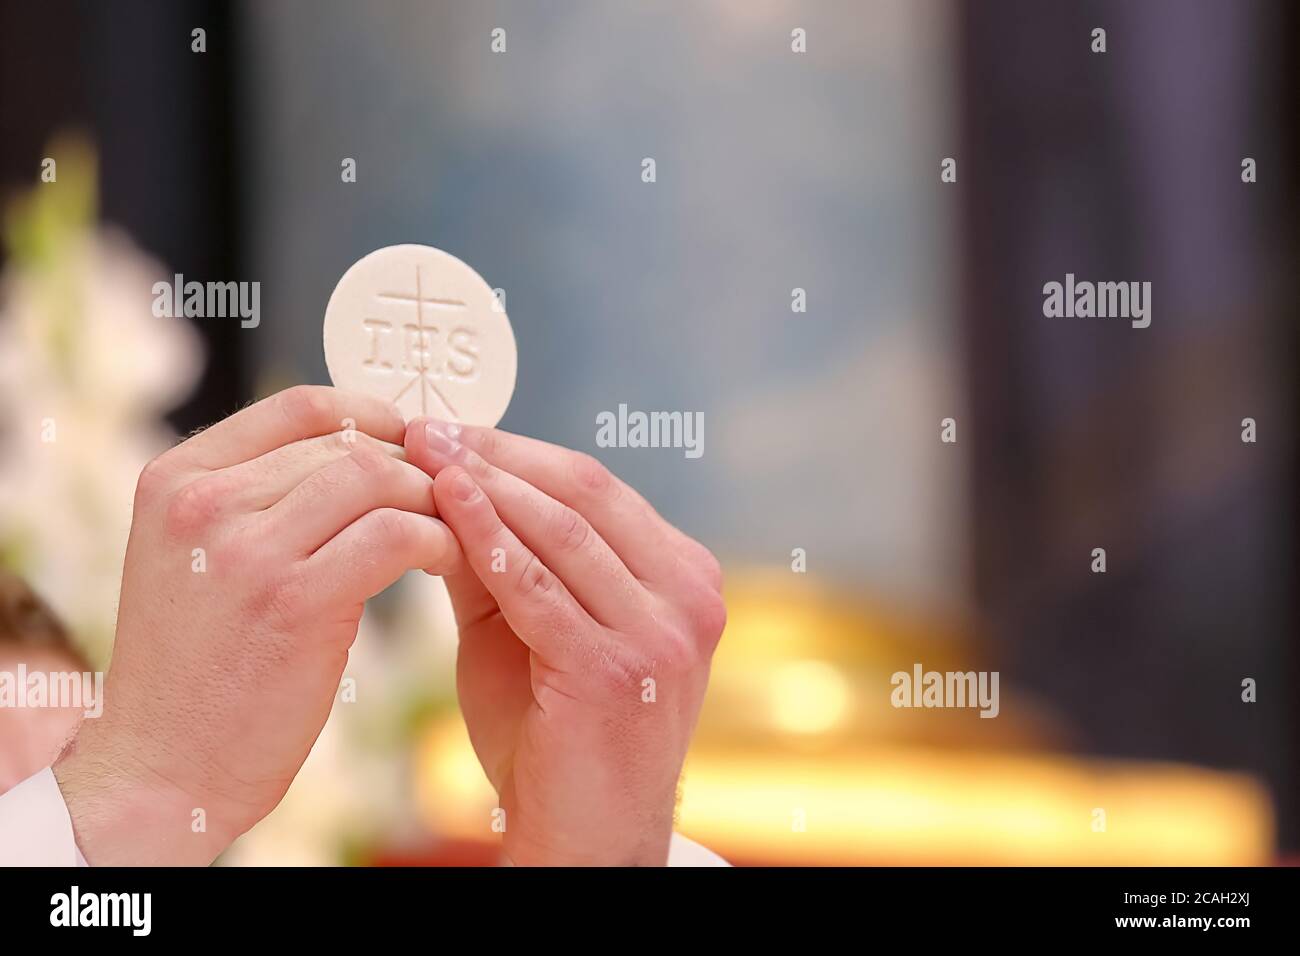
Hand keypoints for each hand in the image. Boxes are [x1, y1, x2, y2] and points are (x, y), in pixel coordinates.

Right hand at [54, 386, 460, 864]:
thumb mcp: (197, 559)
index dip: (373, 416)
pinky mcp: (295, 599)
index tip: (413, 445)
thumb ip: (254, 500)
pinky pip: (398, 535)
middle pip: (349, 444)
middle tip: (450, 500)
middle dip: (414, 469)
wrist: (161, 769)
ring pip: (379, 480)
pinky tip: (444, 563)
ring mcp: (246, 548)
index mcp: (177, 479)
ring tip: (449, 534)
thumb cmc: (198, 667)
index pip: (301, 407)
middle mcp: (204, 501)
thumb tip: (359, 453)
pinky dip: (439, 541)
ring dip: (432, 503)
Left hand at [404, 419, 725, 865]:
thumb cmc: (555, 734)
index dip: (520, 451)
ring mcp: (662, 635)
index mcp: (683, 576)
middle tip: (429, 428)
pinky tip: (446, 506)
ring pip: (563, 533)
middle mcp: (689, 596)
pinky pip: (540, 589)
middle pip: (585, 495)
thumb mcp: (534, 627)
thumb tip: (449, 480)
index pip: (597, 489)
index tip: (455, 429)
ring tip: (427, 454)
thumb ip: (505, 558)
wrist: (580, 835)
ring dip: (487, 486)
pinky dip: (489, 541)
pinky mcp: (616, 671)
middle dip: (499, 455)